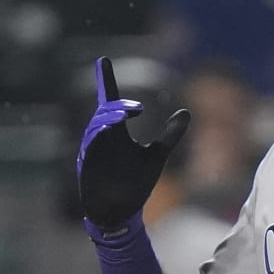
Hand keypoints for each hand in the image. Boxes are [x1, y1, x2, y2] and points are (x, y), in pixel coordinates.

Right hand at [77, 57, 190, 230]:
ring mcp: (94, 152)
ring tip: (123, 114)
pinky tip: (107, 131)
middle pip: (105, 113)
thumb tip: (186, 112)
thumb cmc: (135, 184)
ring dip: (108, 119)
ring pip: (95, 128)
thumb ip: (170, 136)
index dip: (106, 81)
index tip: (103, 60)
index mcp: (117, 134)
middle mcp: (103, 139)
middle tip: (136, 108)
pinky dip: (96, 138)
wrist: (121, 213)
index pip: (111, 102)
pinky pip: (89, 148)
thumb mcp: (157, 156)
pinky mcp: (87, 167)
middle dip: (117, 106)